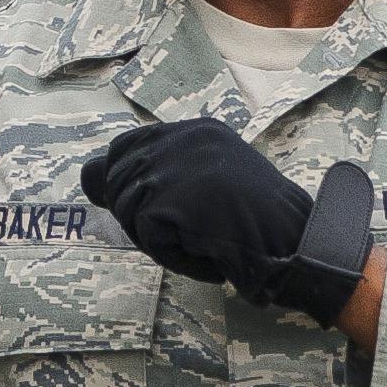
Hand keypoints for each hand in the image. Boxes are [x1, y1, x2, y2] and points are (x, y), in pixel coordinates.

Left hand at [81, 122, 377, 326]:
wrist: (299, 247)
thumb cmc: (261, 227)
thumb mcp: (209, 185)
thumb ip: (159, 174)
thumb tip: (87, 177)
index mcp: (197, 132)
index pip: (127, 145)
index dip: (123, 179)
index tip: (143, 204)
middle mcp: (184, 138)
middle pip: (119, 180)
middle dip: (139, 214)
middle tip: (187, 233)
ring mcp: (176, 165)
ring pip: (129, 210)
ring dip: (158, 238)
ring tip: (203, 242)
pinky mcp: (171, 196)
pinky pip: (147, 235)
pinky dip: (172, 254)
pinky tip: (206, 253)